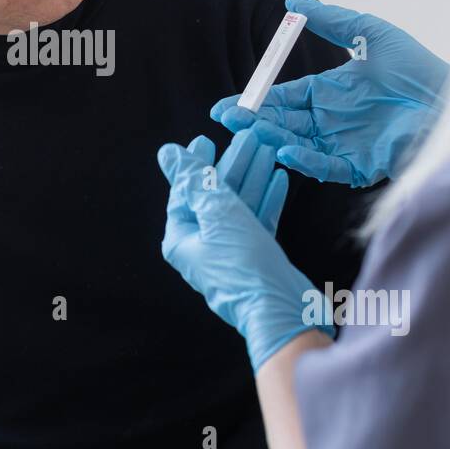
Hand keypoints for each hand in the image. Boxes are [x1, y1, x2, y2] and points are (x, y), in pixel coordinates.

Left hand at [157, 129, 333, 371]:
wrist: (281, 310)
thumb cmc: (243, 264)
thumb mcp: (216, 213)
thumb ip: (194, 180)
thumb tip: (168, 154)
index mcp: (182, 239)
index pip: (184, 192)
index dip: (195, 164)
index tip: (206, 139)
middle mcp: (203, 247)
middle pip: (214, 196)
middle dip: (232, 165)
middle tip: (247, 138)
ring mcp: (230, 253)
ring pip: (239, 206)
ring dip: (253, 177)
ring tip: (266, 149)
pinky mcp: (257, 259)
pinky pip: (258, 222)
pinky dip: (267, 199)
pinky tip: (278, 178)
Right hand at [212, 0, 449, 186]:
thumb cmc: (417, 68)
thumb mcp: (370, 34)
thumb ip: (330, 21)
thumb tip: (291, 3)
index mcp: (328, 94)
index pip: (283, 99)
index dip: (256, 100)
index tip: (227, 104)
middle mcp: (330, 121)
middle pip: (283, 123)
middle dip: (252, 121)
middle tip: (226, 118)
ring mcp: (344, 145)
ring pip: (297, 144)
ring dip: (272, 138)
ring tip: (250, 129)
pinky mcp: (361, 166)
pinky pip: (326, 165)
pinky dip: (305, 159)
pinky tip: (286, 150)